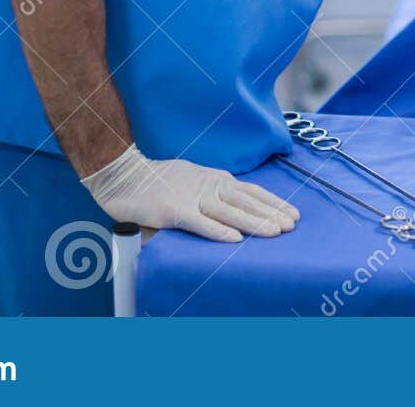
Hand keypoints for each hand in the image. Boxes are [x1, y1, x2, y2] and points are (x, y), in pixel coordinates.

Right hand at [82, 145, 299, 242]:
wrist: (122, 175)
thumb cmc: (157, 183)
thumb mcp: (190, 185)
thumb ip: (208, 201)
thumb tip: (228, 220)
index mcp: (214, 179)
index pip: (251, 191)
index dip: (273, 203)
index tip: (292, 214)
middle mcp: (208, 186)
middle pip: (246, 201)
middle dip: (271, 213)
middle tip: (292, 226)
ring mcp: (192, 197)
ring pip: (229, 211)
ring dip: (253, 222)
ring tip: (274, 233)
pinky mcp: (174, 210)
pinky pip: (199, 222)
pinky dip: (217, 230)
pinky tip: (234, 239)